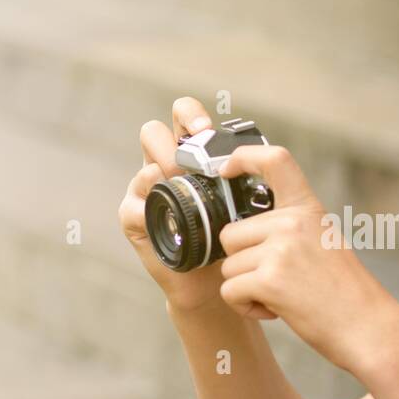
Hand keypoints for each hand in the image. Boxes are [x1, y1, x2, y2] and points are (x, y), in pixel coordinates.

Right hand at [118, 97, 234, 312]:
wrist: (215, 281)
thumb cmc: (235, 237)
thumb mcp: (248, 204)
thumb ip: (252, 180)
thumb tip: (265, 158)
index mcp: (193, 154)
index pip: (184, 117)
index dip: (191, 116)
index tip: (207, 132)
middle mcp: (166, 166)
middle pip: (153, 131)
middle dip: (170, 142)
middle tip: (190, 160)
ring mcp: (147, 191)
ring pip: (144, 166)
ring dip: (163, 170)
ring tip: (182, 186)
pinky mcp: (135, 219)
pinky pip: (133, 206)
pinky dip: (148, 209)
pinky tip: (166, 218)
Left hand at [216, 144, 398, 374]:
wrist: (368, 327)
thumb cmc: (344, 292)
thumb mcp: (323, 240)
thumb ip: (290, 226)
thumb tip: (243, 227)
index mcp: (307, 208)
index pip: (274, 160)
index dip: (242, 157)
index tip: (225, 168)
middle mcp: (292, 222)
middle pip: (231, 234)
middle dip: (243, 262)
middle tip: (278, 281)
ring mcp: (281, 249)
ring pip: (229, 266)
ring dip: (246, 288)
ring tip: (283, 297)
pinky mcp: (270, 279)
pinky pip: (230, 291)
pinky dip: (246, 307)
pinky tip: (275, 310)